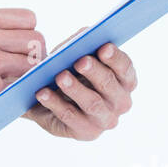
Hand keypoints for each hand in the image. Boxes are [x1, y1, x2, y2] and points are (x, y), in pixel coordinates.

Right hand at [0, 5, 46, 131]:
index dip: (28, 35)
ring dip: (25, 74)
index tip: (19, 48)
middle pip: (36, 39)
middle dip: (33, 55)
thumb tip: (30, 40)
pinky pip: (19, 84)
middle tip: (18, 68)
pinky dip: (11, 91)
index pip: (28, 18)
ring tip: (5, 80)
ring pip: (33, 62)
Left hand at [22, 31, 136, 139]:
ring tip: (60, 76)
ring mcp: (105, 120)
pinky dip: (55, 103)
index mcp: (125, 80)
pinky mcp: (86, 132)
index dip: (115, 58)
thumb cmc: (69, 70)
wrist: (47, 96)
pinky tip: (42, 92)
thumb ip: (81, 43)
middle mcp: (121, 102)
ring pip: (92, 103)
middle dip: (94, 72)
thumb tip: (84, 34)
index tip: (103, 47)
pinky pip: (70, 117)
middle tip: (80, 61)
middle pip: (109, 86)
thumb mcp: (74, 54)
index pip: (126, 68)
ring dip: (76, 89)